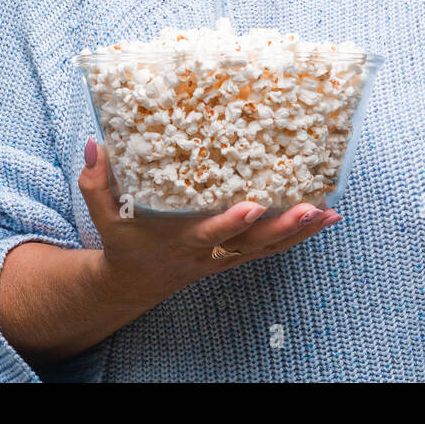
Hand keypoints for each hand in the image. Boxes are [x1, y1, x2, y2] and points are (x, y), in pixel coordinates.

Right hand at [78, 136, 340, 302]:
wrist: (135, 280)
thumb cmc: (123, 239)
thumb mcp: (104, 214)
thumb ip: (96, 181)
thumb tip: (95, 143)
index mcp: (178, 240)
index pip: (208, 234)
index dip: (230, 223)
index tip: (252, 206)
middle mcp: (208, 252)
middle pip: (251, 245)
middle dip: (281, 228)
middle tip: (309, 208)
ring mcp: (226, 256)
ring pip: (269, 248)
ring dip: (300, 232)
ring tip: (329, 211)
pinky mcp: (239, 255)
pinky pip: (274, 249)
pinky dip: (302, 236)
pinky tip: (328, 217)